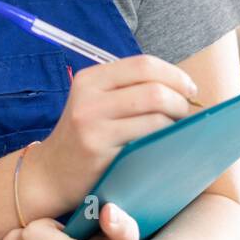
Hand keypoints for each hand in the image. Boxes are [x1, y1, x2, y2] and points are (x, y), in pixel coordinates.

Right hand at [26, 54, 198, 212]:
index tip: (190, 89)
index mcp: (90, 79)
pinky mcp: (101, 156)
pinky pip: (147, 145)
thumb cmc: (83, 134)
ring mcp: (93, 129)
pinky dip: (165, 144)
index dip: (175, 75)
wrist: (49, 174)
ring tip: (179, 131)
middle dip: (181, 102)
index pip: (143, 65)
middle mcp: (89, 101)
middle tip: (187, 114)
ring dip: (177, 125)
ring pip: (155, 119)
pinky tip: (168, 147)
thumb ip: (128, 88)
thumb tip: (181, 86)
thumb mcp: (94, 101)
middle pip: (154, 91)